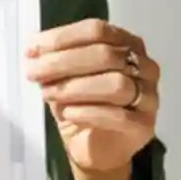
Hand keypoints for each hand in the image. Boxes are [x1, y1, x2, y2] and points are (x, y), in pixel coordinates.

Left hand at [24, 19, 159, 179]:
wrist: (99, 149)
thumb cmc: (84, 104)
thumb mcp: (66, 77)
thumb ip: (56, 61)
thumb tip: (34, 51)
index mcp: (126, 43)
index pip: (96, 30)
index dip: (62, 38)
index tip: (32, 49)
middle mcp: (144, 65)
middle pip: (104, 54)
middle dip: (63, 62)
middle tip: (34, 73)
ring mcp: (148, 96)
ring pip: (115, 84)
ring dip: (75, 88)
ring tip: (48, 94)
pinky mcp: (144, 126)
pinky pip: (119, 116)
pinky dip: (88, 112)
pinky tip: (67, 113)